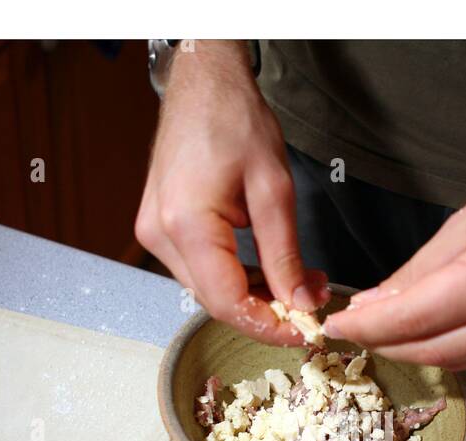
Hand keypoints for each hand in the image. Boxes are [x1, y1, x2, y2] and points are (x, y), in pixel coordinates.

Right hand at [135, 41, 329, 344]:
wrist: (202, 84)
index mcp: (185, 224)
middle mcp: (160, 235)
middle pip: (216, 301)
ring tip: (298, 283)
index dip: (268, 325)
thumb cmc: (233, 120)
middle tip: (311, 305)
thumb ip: (285, 254)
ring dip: (253, 296)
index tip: (304, 331)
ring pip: (209, 289)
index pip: (227, 301)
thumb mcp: (274, 189)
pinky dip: (236, 277)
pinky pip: (201, 270)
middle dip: (266, 312)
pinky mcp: (160, 229)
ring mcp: (155, 233)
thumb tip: (300, 301)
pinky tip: (268, 271)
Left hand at [323, 144, 465, 369]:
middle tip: (350, 330)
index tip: (338, 324)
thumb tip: (375, 302)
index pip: (418, 316)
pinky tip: (417, 337)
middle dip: (383, 343)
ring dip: (409, 352)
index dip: (371, 326)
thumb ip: (418, 270)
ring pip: (453, 360)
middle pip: (433, 349)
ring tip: (376, 333)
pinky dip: (440, 350)